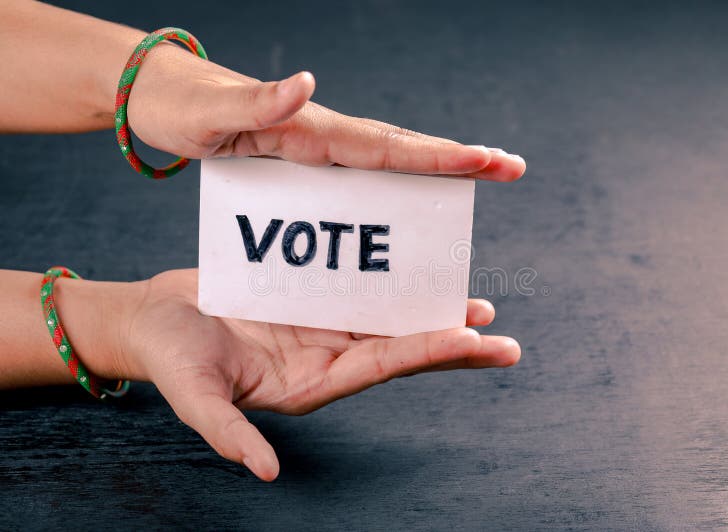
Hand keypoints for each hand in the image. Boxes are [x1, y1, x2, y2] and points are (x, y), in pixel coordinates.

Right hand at [113, 269, 519, 480]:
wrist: (155, 320)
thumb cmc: (172, 360)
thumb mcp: (195, 396)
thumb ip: (229, 434)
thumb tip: (268, 475)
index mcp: (310, 384)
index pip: (380, 368)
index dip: (426, 353)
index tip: (471, 341)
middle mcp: (326, 357)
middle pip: (400, 350)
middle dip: (451, 345)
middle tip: (503, 339)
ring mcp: (321, 327)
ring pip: (389, 319)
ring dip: (433, 312)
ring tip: (480, 305)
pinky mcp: (310, 298)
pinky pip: (360, 287)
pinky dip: (393, 281)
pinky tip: (423, 269)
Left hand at [126, 46, 525, 181]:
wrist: (164, 100)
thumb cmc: (185, 107)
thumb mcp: (213, 109)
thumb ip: (259, 98)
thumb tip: (307, 80)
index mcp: (313, 130)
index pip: (385, 146)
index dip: (436, 157)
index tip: (484, 161)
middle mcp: (327, 137)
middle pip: (404, 150)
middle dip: (458, 159)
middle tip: (511, 167)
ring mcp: (320, 149)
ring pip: (390, 162)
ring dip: (437, 172)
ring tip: (482, 181)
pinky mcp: (307, 162)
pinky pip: (361, 178)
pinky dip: (396, 185)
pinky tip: (411, 203)